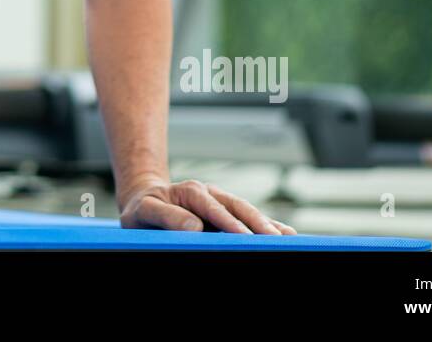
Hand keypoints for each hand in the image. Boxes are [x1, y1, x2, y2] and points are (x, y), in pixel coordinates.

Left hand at [118, 177, 296, 234]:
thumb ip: (166, 216)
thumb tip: (195, 227)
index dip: (228, 222)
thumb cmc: (144, 208)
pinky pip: (248, 218)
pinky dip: (266, 225)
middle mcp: (210, 194)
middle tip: (274, 239)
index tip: (243, 236)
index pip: (212, 208)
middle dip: (257, 223)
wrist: (145, 200)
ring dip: (267, 224)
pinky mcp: (226, 212)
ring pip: (247, 211)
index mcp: (191, 191)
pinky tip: (284, 234)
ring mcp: (220, 202)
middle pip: (237, 207)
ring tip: (288, 237)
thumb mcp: (144, 210)